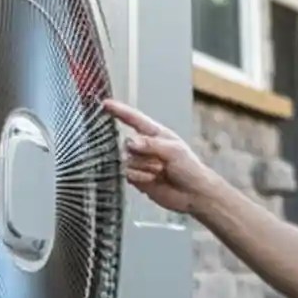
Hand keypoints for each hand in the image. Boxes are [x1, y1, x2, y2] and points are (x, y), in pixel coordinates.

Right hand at [102, 98, 219, 213]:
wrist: (192, 194)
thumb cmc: (189, 168)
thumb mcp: (174, 150)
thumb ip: (151, 144)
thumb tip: (130, 143)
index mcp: (155, 134)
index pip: (134, 119)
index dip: (119, 111)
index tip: (105, 104)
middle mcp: (145, 146)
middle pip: (127, 143)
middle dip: (142, 154)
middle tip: (161, 162)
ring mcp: (140, 162)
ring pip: (126, 160)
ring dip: (144, 167)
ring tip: (160, 172)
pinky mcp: (136, 177)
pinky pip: (127, 174)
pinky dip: (140, 177)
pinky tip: (153, 179)